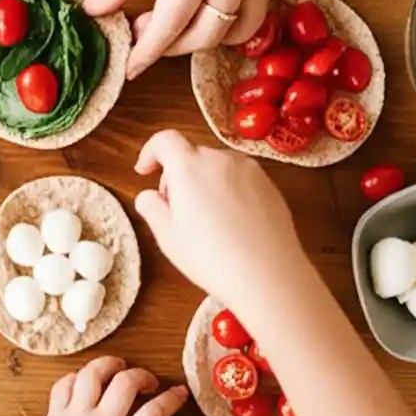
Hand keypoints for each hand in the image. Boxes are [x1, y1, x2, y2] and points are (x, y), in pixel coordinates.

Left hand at [4, 357, 193, 415]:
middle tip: (149, 383)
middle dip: (143, 375)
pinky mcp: (54, 415)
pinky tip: (88, 383)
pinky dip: (77, 376)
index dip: (173, 397)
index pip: (155, 412)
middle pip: (126, 382)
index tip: (179, 393)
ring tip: (119, 369)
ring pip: (93, 374)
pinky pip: (64, 383)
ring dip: (109, 365)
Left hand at [84, 0, 270, 78]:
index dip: (147, 51)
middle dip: (169, 45)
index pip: (171, 24)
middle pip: (203, 35)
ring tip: (172, 24)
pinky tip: (203, 17)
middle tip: (141, 33)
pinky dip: (229, 27)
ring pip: (233, 32)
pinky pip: (253, 15)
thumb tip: (99, 12)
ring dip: (201, 40)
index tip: (130, 67)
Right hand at [133, 130, 311, 310]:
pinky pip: (240, 178)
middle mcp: (221, 160)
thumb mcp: (169, 237)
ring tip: (206, 218)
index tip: (145, 171)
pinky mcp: (270, 184)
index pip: (164, 140)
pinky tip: (231, 222)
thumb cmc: (212, 257)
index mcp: (189, 167)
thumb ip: (152, 208)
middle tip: (175, 207)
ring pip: (217, 165)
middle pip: (192, 154)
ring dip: (205, 180)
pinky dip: (229, 189)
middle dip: (178, 174)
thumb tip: (148, 196)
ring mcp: (249, 170)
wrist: (268, 274)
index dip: (150, 152)